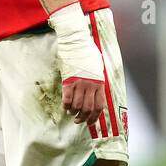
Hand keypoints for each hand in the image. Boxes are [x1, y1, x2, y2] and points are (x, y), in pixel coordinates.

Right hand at [47, 2, 106, 124]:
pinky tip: (66, 106)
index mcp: (99, 83)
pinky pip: (67, 99)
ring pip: (77, 106)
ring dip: (74, 113)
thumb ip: (97, 82)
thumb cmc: (88, 54)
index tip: (90, 122)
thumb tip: (96, 94)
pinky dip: (66, 106)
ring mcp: (79, 84)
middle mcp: (90, 85)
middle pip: (88, 109)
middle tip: (79, 120)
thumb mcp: (98, 68)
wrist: (77, 43)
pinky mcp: (68, 81)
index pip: (99, 106)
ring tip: (72, 113)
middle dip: (83, 118)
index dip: (94, 117)